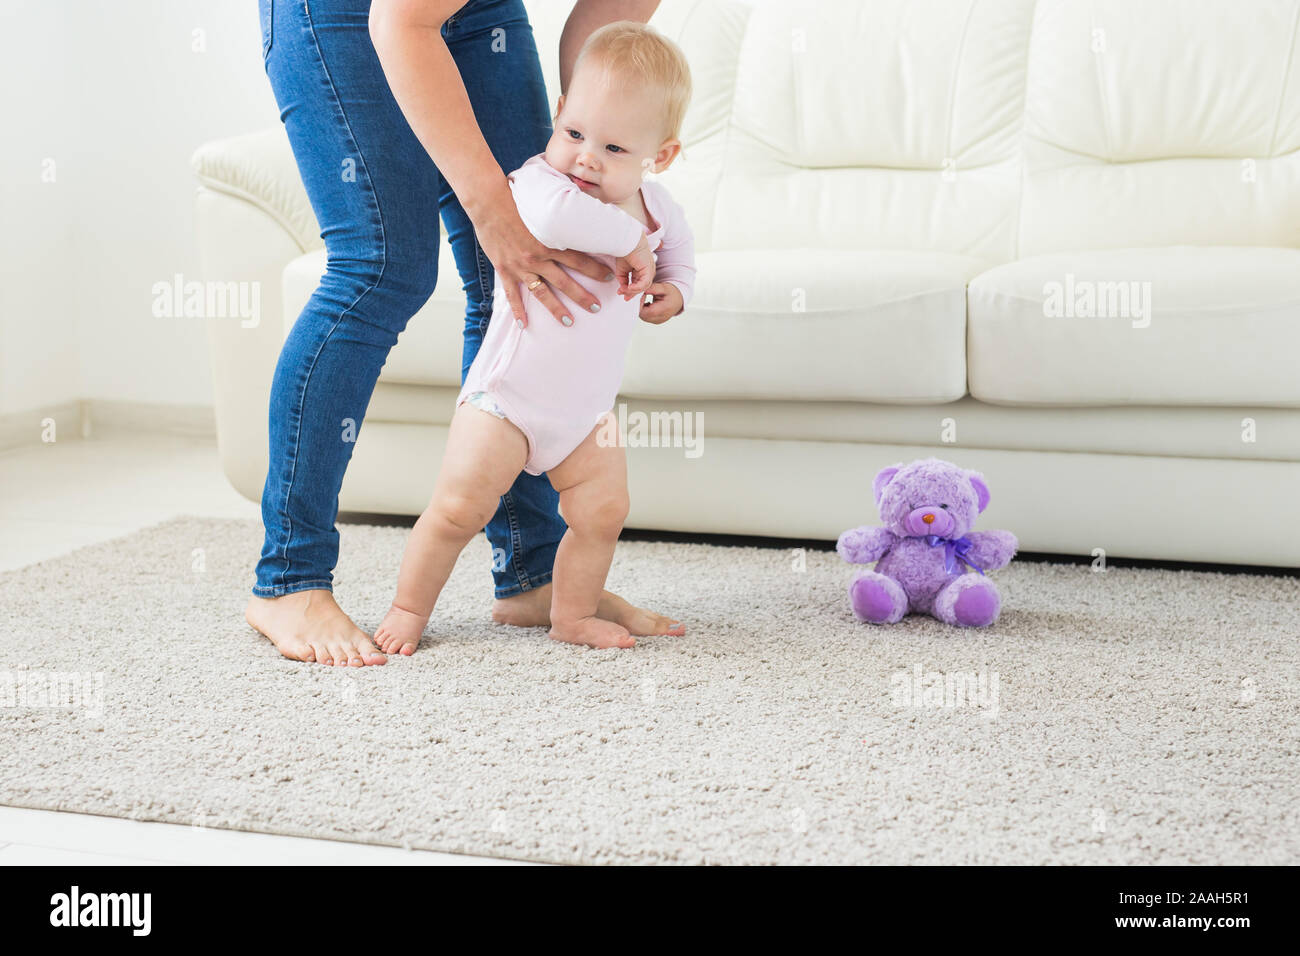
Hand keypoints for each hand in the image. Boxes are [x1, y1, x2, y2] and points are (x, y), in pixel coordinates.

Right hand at [472, 181, 611, 327]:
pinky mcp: (505, 270)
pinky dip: (518, 311)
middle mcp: (538, 257)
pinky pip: (513, 295)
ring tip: (569, 322)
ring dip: (557, 309)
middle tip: (596, 307)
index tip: (608, 277)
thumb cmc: (516, 200)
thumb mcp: (543, 208)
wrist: (489, 203)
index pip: (579, 259)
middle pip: (565, 281)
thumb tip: (576, 215)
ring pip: (543, 293)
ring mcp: (521, 266)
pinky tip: (524, 325)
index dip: (595, 269)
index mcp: (550, 241)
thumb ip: (558, 218)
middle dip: (582, 296)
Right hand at [613, 234, 655, 301]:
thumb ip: (622, 279)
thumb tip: (623, 288)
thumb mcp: (622, 269)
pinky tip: (629, 288)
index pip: (638, 284)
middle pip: (641, 287)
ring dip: (633, 291)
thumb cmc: (625, 251)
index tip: (622, 294)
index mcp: (642, 270)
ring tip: (624, 291)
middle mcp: (647, 271)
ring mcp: (649, 271)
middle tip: (624, 297)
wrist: (627, 242)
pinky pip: (644, 283)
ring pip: (643, 287)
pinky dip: (637, 287)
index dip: (630, 290)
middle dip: (631, 293)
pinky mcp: (649, 270)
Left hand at [637, 281, 683, 323]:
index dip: (640, 303)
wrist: (678, 301)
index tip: (642, 294)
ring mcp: (657, 321)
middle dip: (639, 305)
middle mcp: (660, 318)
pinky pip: (645, 317)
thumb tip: (642, 289)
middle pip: (642, 315)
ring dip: (641, 307)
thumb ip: (653, 288)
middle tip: (642, 295)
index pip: (645, 311)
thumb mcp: (664, 287)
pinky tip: (647, 303)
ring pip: (642, 316)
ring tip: (645, 298)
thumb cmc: (672, 293)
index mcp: (664, 310)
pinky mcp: (655, 322)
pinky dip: (643, 310)